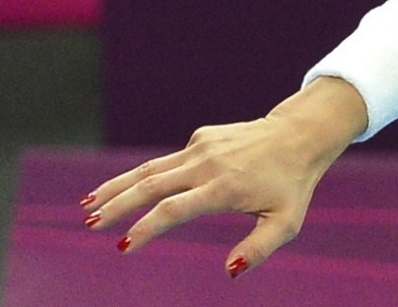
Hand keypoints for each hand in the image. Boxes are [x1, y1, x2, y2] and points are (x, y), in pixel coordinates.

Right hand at [80, 77, 365, 276]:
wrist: (301, 134)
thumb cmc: (293, 184)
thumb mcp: (287, 221)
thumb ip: (259, 248)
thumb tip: (229, 272)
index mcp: (225, 187)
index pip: (174, 209)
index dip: (146, 228)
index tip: (123, 246)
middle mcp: (208, 164)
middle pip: (151, 185)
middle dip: (117, 205)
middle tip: (89, 224)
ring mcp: (202, 147)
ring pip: (150, 169)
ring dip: (117, 187)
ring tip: (88, 205)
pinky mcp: (201, 137)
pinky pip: (168, 162)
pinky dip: (142, 176)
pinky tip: (127, 190)